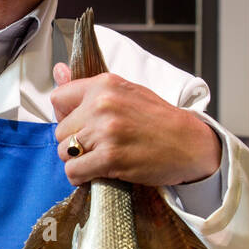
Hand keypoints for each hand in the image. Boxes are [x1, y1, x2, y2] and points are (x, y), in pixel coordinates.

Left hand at [50, 63, 221, 186]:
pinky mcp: (110, 158)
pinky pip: (73, 171)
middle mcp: (102, 104)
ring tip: (99, 159)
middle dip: (73, 142)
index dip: (65, 116)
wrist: (190, 144)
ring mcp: (105, 132)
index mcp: (104, 84)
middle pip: (60, 131)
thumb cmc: (159, 120)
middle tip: (97, 146)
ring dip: (77, 161)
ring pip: (64, 152)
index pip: (58, 99)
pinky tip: (97, 173)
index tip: (80, 125)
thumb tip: (58, 71)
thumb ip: (91, 88)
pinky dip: (81, 177)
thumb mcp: (127, 93)